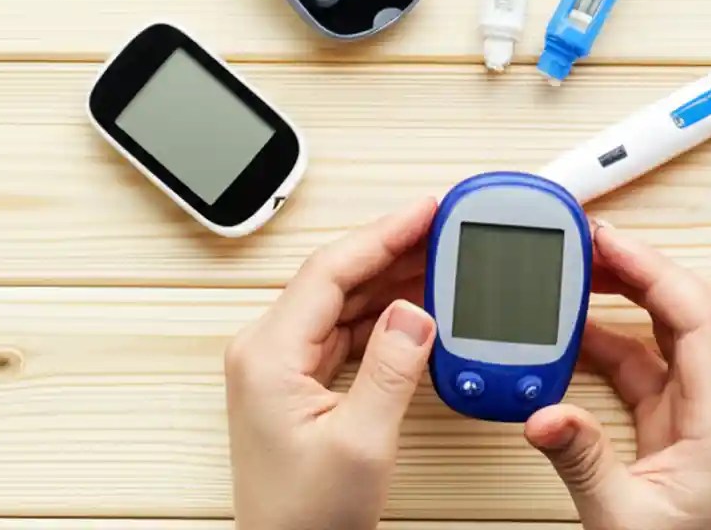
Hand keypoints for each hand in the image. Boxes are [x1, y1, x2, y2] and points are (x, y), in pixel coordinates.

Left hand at [225, 197, 437, 529]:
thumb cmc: (304, 519)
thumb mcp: (361, 444)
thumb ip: (392, 370)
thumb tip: (415, 312)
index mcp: (268, 354)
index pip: (330, 270)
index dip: (383, 233)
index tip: (425, 212)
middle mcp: (266, 351)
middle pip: (336, 279)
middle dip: (392, 250)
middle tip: (444, 229)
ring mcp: (280, 368)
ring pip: (342, 303)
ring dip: (391, 282)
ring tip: (440, 261)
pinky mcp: (297, 385)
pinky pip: (344, 332)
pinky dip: (384, 318)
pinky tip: (418, 311)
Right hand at [525, 222, 710, 529]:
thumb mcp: (622, 520)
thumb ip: (580, 460)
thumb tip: (543, 413)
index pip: (697, 313)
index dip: (650, 266)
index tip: (605, 241)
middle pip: (685, 304)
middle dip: (632, 266)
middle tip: (581, 244)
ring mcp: (701, 406)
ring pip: (665, 323)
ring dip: (620, 292)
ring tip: (574, 270)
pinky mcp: (675, 416)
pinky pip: (642, 355)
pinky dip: (605, 333)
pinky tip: (569, 326)